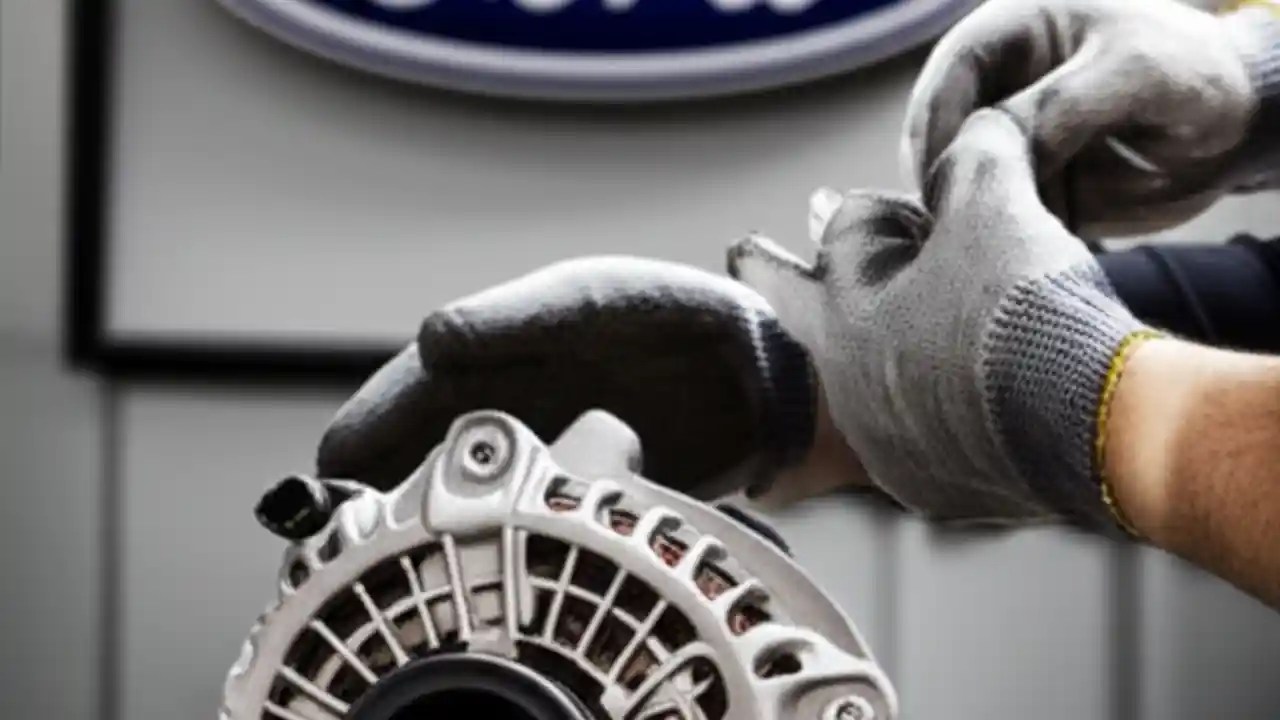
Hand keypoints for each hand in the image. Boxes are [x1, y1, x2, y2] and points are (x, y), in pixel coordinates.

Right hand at [315, 256, 836, 502]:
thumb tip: (432, 336)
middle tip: (343, 527)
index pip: (406, 390)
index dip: (366, 428)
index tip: (334, 467)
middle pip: (417, 450)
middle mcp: (508, 401)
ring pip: (460, 489)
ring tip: (393, 549)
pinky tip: (475, 559)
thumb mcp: (590, 301)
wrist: (764, 373)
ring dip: (426, 517)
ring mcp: (541, 448)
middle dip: (377, 485)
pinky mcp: (576, 491)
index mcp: (498, 348)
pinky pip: (519, 521)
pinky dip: (492, 540)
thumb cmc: (677, 315)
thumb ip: (516, 321)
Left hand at [731, 110, 1154, 525]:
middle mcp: (846, 388)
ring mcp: (885, 446)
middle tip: (747, 255)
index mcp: (840, 315)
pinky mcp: (935, 488)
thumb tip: (977, 131)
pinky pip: (924, 434)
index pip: (840, 233)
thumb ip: (974, 153)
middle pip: (811, 317)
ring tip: (906, 328)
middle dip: (780, 278)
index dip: (869, 206)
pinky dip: (938, 405)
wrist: (1093, 429)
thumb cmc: (1024, 311)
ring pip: (870, 380)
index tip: (838, 204)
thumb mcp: (996, 201)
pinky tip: (971, 392)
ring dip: (885, 347)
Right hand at [903, 0, 1265, 236]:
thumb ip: (1064, 105)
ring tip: (993, 241)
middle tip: (957, 221)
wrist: (1233, 128)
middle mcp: (997, 84)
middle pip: (936, 132)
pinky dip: (996, 233)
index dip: (938, 123)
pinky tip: (1014, 251)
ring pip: (955, 178)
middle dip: (943, 177)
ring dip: (968, 211)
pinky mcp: (1019, 183)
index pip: (953, 73)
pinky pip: (988, 212)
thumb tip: (998, 152)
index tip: (945, 177)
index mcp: (1015, 31)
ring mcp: (1004, 138)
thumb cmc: (1191, 72)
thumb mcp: (1137, 72)